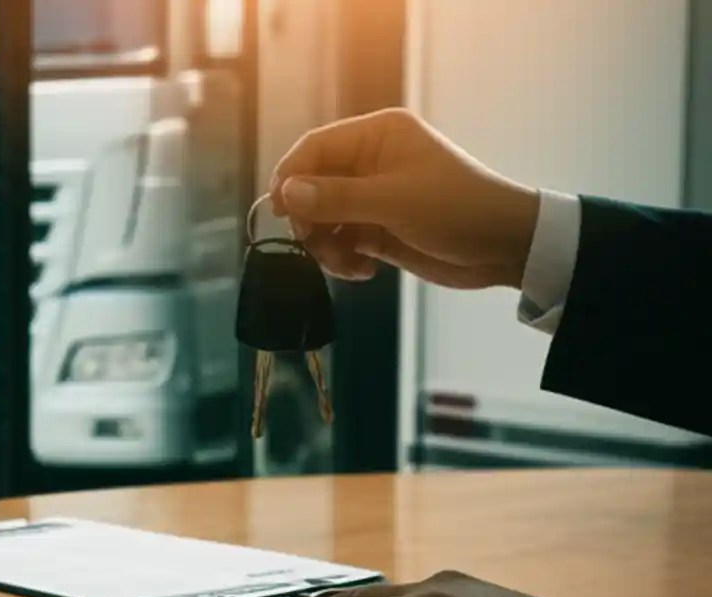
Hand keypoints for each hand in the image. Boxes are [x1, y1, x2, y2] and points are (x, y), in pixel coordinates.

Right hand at [269, 107, 541, 288]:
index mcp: (377, 136)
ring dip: (326, 245)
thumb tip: (285, 193)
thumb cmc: (457, 209)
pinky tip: (364, 272)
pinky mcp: (378, 228)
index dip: (291, 176)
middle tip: (316, 244)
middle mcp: (371, 161)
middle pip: (312, 185)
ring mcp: (373, 197)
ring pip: (323, 218)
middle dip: (310, 219)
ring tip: (346, 264)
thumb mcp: (394, 201)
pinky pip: (341, 241)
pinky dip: (343, 259)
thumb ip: (336, 197)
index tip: (278, 210)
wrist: (505, 247)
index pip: (315, 147)